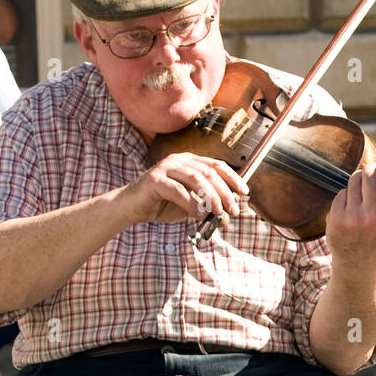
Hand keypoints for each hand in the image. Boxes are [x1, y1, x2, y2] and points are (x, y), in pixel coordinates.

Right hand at [121, 152, 247, 225]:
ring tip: (217, 213)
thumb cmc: (161, 204)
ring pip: (195, 178)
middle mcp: (179, 160)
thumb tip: (227, 216)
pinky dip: (191, 203)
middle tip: (232, 210)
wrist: (131, 208)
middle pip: (209, 172)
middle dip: (224, 192)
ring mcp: (166, 168)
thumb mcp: (189, 205)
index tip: (245, 193)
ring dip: (210, 197)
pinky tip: (197, 215)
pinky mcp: (154, 180)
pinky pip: (177, 190)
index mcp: (189, 162)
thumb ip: (206, 206)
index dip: (233, 178)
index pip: (216, 165)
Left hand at [325, 158, 375, 273]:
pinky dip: (347, 193)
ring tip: (363, 186)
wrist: (358, 264)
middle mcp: (372, 221)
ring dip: (359, 177)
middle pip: (371, 176)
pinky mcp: (336, 220)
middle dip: (372, 168)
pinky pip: (342, 192)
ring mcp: (352, 220)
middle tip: (373, 171)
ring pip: (354, 181)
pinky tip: (352, 204)